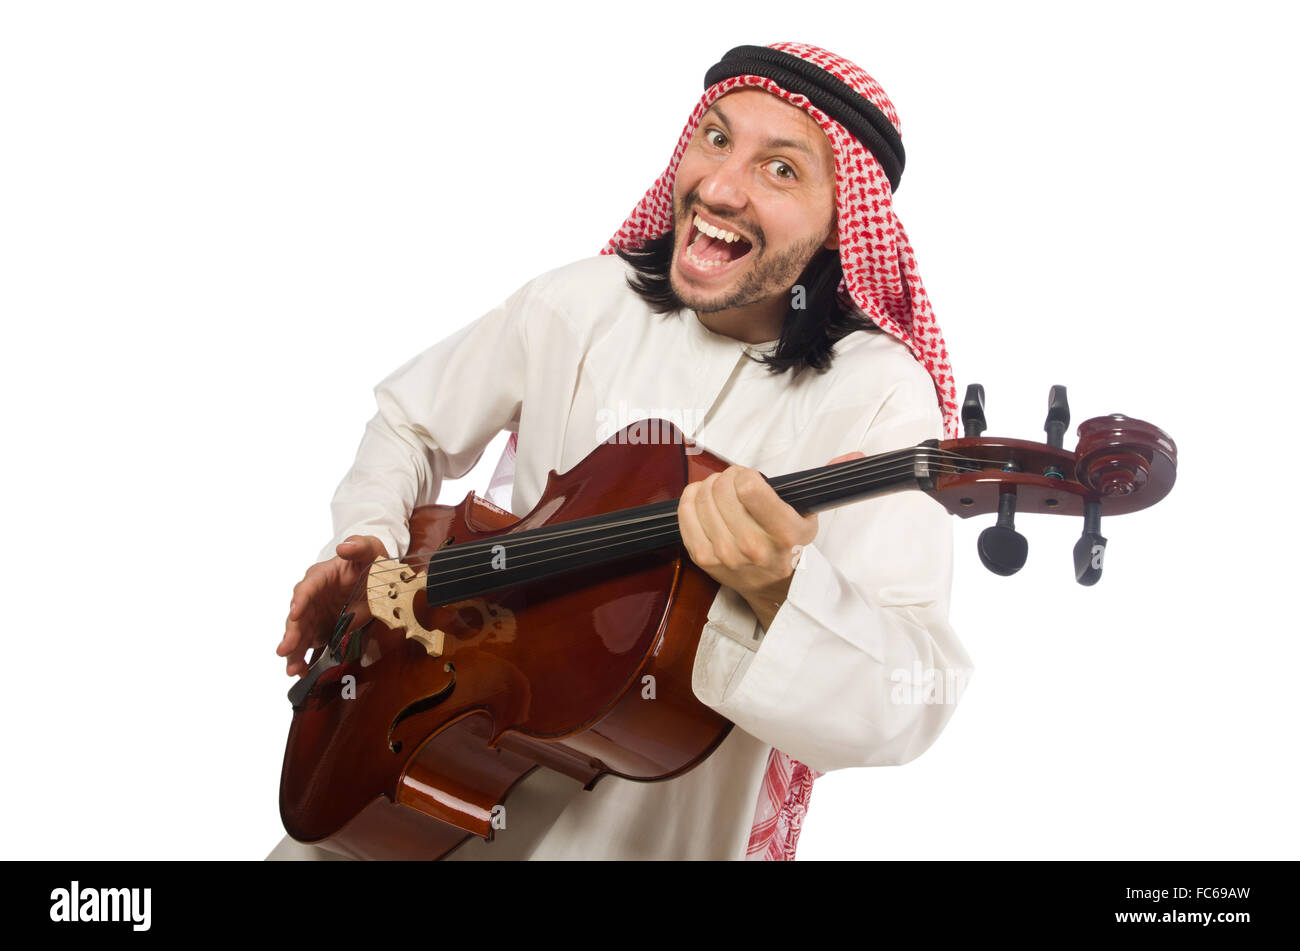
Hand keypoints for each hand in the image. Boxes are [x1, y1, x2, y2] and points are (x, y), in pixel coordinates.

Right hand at [276, 534, 386, 676]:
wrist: (376, 576)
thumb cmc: (369, 559)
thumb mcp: (370, 548)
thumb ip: (359, 546)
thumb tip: (343, 546)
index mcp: (320, 576)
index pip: (306, 588)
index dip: (300, 601)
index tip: (295, 613)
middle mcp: (312, 598)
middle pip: (298, 617)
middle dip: (292, 634)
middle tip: (285, 650)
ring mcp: (316, 615)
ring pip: (300, 634)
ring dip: (295, 652)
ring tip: (292, 670)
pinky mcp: (322, 629)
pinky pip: (311, 645)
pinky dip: (306, 659)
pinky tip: (302, 673)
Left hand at [677, 453, 863, 629]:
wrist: (773, 588)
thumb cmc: (789, 547)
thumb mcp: (810, 515)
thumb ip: (825, 482)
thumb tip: (855, 455)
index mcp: (782, 533)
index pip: (749, 487)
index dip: (746, 474)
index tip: (750, 478)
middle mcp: (752, 547)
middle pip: (722, 489)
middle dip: (727, 477)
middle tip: (735, 483)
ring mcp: (724, 554)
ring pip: (702, 498)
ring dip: (709, 486)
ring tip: (721, 492)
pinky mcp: (702, 558)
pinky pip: (685, 515)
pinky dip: (690, 499)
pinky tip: (702, 500)